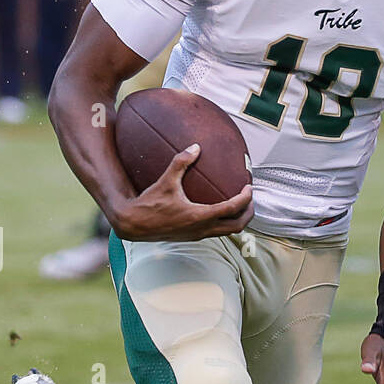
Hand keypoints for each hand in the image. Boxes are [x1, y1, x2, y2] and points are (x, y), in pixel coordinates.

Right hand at [109, 144, 252, 241]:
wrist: (133, 226)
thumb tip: (196, 146)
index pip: (232, 209)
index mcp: (199, 216)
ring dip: (238, 219)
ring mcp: (197, 235)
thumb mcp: (165, 181)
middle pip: (237, 226)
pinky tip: (221, 209)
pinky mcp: (192, 237)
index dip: (245, 198)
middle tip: (251, 198)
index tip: (249, 187)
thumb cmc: (149, 204)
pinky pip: (217, 232)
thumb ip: (180, 162)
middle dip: (248, 213)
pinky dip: (225, 222)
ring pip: (227, 232)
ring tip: (241, 204)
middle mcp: (201, 229)